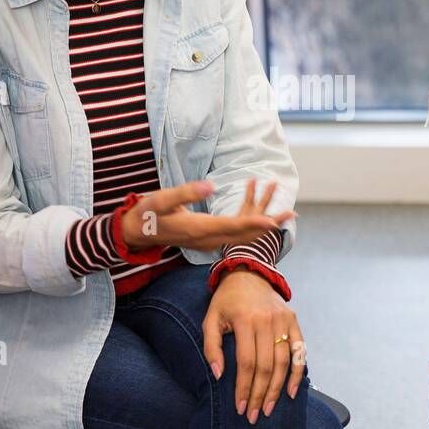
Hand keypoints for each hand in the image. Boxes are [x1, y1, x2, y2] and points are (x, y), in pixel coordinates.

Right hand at [122, 179, 295, 252]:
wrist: (136, 233)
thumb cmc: (146, 214)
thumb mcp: (161, 199)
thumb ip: (185, 193)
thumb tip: (211, 186)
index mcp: (198, 229)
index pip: (231, 227)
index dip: (252, 224)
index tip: (272, 220)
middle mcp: (206, 239)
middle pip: (243, 234)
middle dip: (268, 225)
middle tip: (292, 215)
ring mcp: (207, 242)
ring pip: (240, 237)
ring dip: (263, 228)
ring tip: (284, 217)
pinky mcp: (206, 240)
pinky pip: (234, 236)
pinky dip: (250, 229)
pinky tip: (262, 222)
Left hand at [202, 270, 304, 424]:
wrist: (248, 274)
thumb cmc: (226, 301)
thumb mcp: (210, 320)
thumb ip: (211, 347)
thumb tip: (218, 375)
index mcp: (245, 320)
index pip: (246, 362)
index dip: (244, 388)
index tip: (240, 407)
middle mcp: (267, 320)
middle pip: (266, 366)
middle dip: (260, 394)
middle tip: (254, 415)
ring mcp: (283, 320)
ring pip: (284, 362)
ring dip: (277, 389)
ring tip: (269, 409)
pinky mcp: (293, 321)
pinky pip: (299, 351)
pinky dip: (298, 373)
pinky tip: (290, 392)